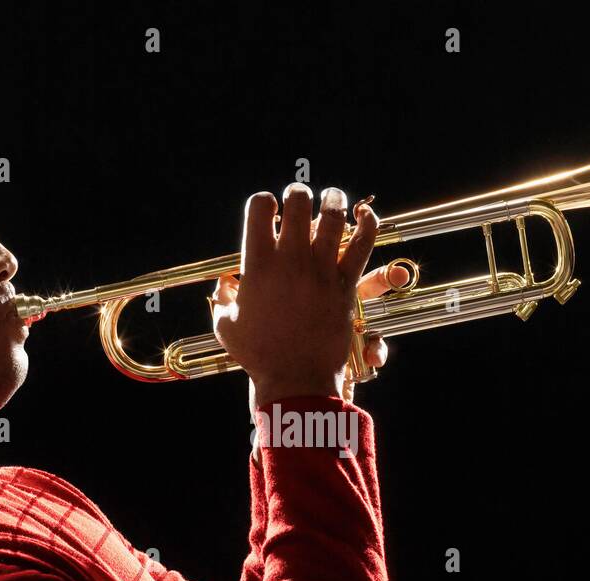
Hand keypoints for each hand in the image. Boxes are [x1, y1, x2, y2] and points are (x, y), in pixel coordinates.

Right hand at [211, 184, 389, 408]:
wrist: (296, 378)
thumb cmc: (259, 356)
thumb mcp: (226, 327)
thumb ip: (222, 301)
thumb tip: (222, 286)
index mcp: (257, 265)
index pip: (259, 208)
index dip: (263, 201)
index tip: (267, 211)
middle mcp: (290, 261)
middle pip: (298, 202)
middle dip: (297, 193)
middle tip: (299, 199)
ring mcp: (320, 271)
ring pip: (333, 216)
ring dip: (333, 199)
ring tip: (331, 197)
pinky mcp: (345, 285)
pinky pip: (362, 245)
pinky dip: (367, 224)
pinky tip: (365, 215)